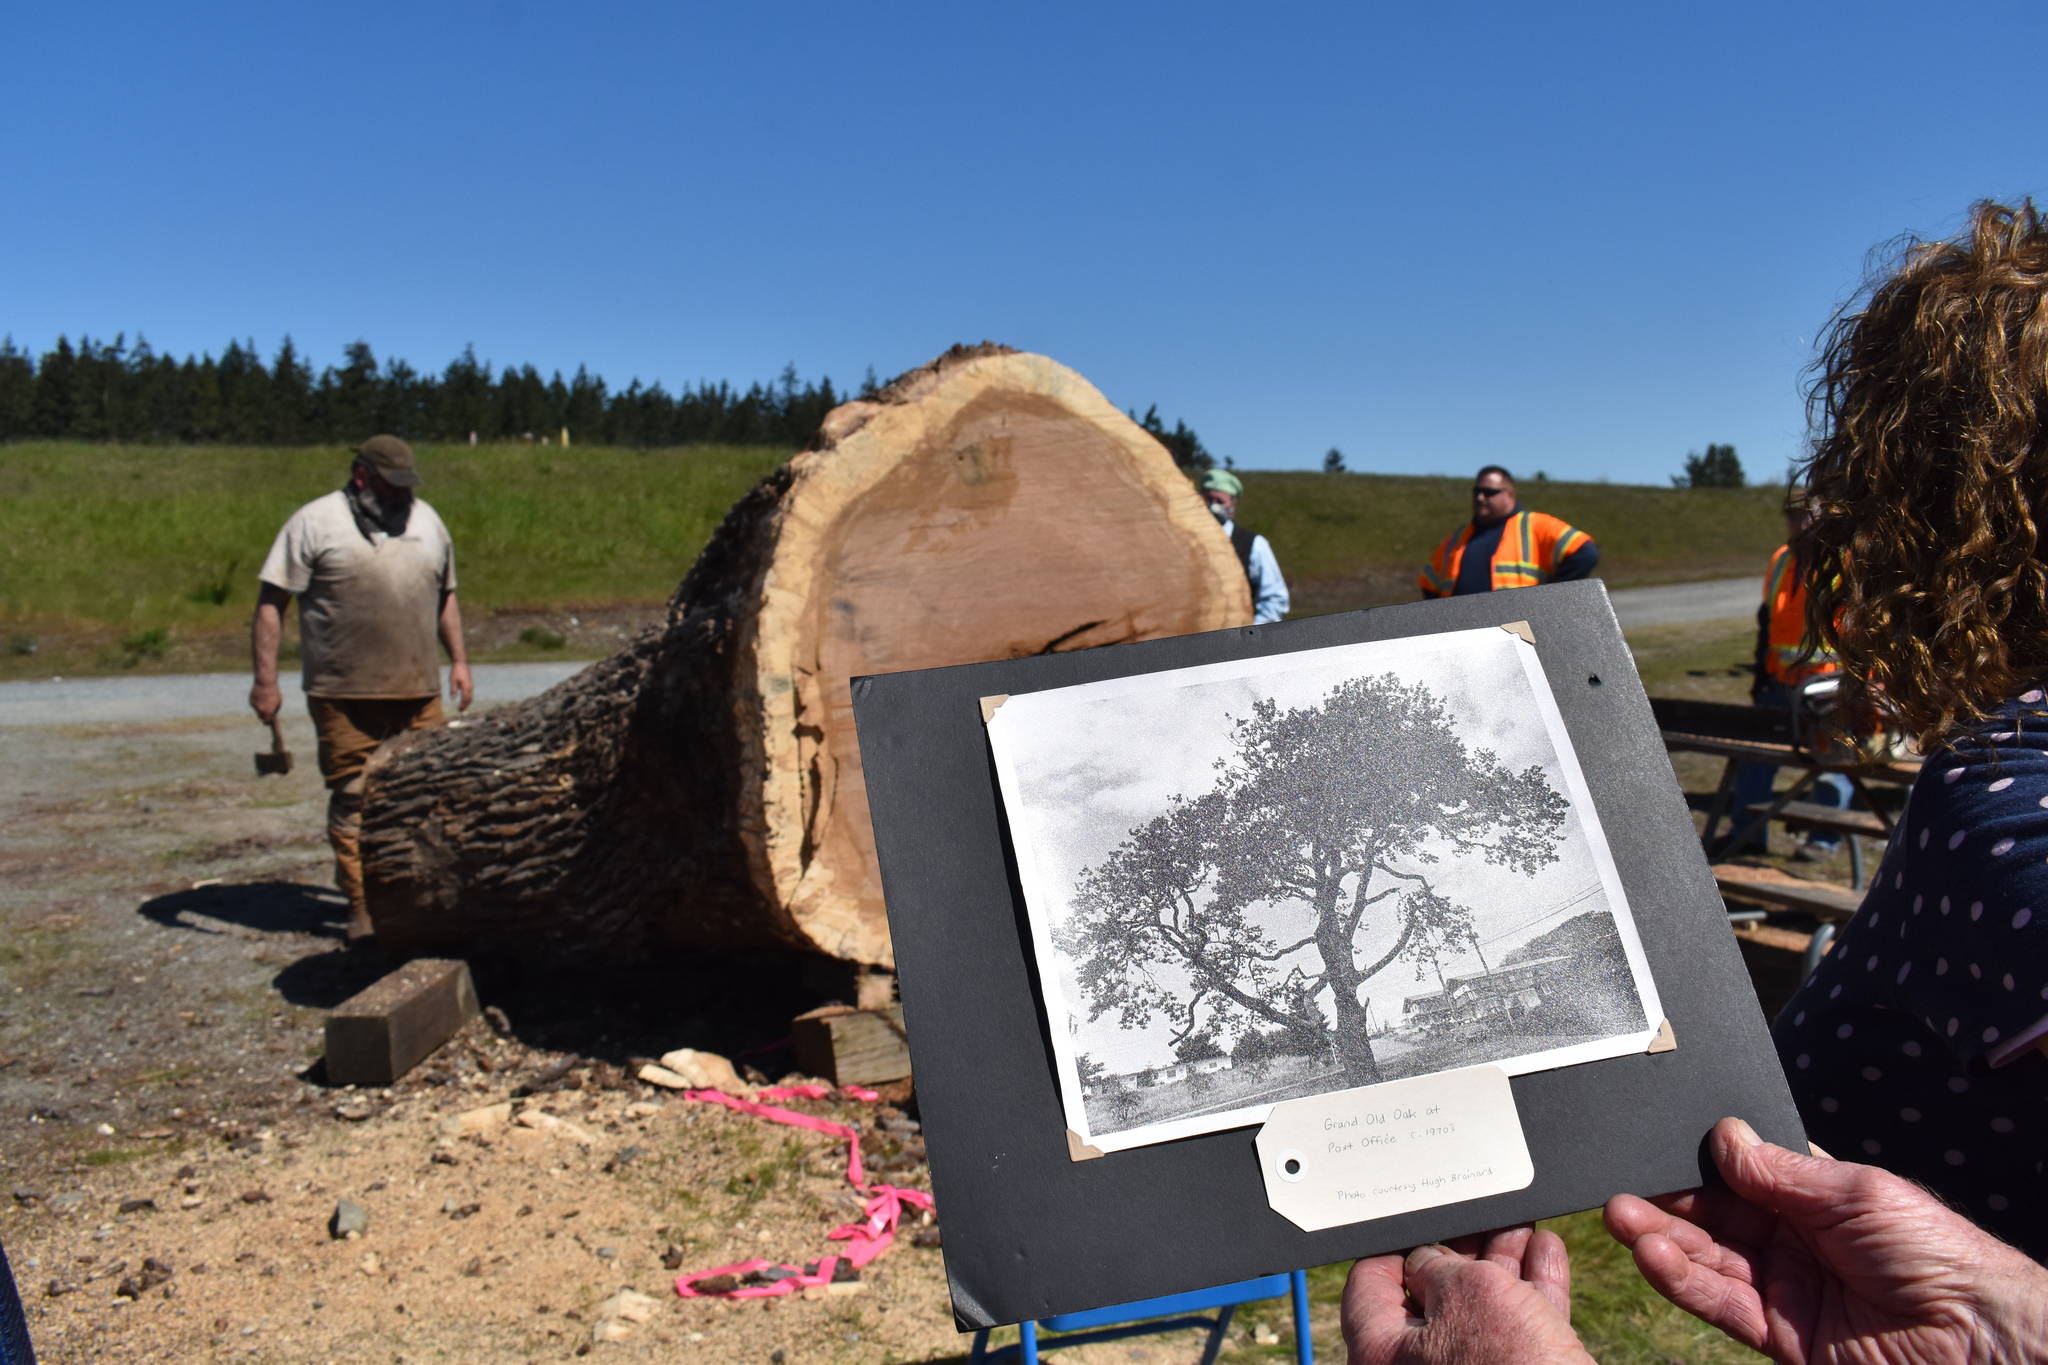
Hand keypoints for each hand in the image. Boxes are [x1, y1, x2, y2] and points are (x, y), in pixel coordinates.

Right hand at [249, 679, 280, 723]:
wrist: (265, 683)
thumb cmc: (274, 693)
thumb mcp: (278, 702)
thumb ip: (274, 711)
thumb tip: (272, 717)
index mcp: (268, 711)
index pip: (267, 721)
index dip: (268, 723)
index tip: (269, 724)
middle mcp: (260, 710)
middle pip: (261, 717)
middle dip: (264, 716)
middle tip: (266, 714)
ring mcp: (255, 706)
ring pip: (257, 710)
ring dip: (261, 708)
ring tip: (265, 700)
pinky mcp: (251, 702)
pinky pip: (254, 705)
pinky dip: (257, 702)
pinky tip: (260, 696)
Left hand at [448, 661, 472, 711]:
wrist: (461, 663)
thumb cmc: (456, 671)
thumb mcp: (452, 681)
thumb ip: (453, 690)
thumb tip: (453, 699)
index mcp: (466, 687)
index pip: (465, 699)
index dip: (462, 705)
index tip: (458, 709)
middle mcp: (470, 687)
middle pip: (469, 699)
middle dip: (465, 706)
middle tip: (460, 711)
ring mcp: (471, 685)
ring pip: (470, 696)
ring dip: (467, 703)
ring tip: (462, 707)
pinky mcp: (470, 684)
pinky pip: (470, 693)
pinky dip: (467, 698)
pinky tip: (463, 700)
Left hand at [1342, 1227, 1594, 1364]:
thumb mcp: (1466, 1292)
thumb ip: (1438, 1264)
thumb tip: (1428, 1260)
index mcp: (1382, 1353)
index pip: (1369, 1284)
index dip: (1395, 1244)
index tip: (1416, 1220)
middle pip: (1431, 1294)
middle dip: (1460, 1249)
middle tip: (1474, 1217)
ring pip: (1482, 1308)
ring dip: (1503, 1262)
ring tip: (1517, 1224)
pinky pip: (1518, 1327)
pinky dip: (1532, 1288)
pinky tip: (1545, 1251)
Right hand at [1606, 1117, 2047, 1363]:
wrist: (1977, 1339)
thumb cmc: (1937, 1253)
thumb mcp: (1855, 1191)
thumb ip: (1780, 1170)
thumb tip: (1724, 1133)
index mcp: (1816, 1198)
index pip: (1741, 1176)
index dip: (1700, 1163)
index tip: (1657, 1144)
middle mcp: (1794, 1241)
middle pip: (1714, 1218)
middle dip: (1667, 1201)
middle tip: (1620, 1184)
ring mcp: (1785, 1289)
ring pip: (1707, 1260)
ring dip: (1661, 1239)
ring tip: (1620, 1217)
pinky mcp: (1781, 1336)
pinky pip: (1721, 1304)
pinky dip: (1682, 1280)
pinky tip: (1652, 1255)